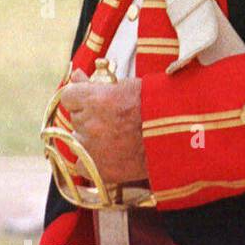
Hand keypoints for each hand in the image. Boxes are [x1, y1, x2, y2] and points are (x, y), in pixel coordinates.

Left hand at [59, 69, 147, 184]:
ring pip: (77, 141)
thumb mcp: (126, 86)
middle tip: (110, 118)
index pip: (68, 96)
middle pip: (75, 118)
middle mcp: (89, 124)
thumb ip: (96, 83)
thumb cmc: (155, 105)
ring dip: (90, 138)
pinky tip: (108, 154)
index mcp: (95, 99)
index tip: (89, 99)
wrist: (176, 135)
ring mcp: (92, 149)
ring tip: (114, 136)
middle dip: (88, 117)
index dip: (79, 97)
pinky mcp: (98, 169)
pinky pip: (81, 164)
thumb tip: (76, 75)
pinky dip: (90, 160)